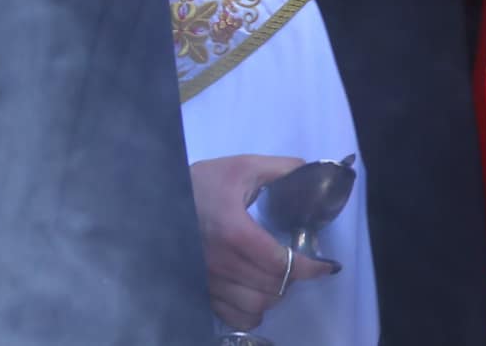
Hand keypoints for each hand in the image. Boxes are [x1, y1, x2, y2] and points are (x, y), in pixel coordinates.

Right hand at [191, 154, 337, 329]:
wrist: (157, 202)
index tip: (328, 266)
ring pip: (255, 306)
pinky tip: (256, 292)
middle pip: (271, 287)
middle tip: (299, 263)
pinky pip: (233, 318)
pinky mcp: (199, 291)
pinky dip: (252, 311)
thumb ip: (281, 169)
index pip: (280, 262)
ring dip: (275, 294)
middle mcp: (220, 264)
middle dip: (294, 277)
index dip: (310, 267)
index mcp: (234, 232)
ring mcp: (207, 282)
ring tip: (279, 276)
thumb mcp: (242, 167)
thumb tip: (311, 172)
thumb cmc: (201, 184)